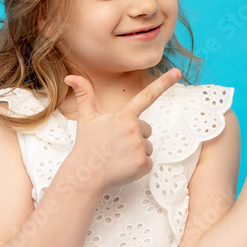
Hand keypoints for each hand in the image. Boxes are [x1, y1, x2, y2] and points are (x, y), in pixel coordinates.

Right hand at [64, 68, 181, 190]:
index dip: (163, 83)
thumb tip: (69, 77)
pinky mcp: (142, 163)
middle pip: (146, 130)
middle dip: (135, 137)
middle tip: (116, 145)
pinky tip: (123, 166)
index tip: (177, 72)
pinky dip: (138, 166)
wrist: (85, 174)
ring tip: (118, 156)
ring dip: (136, 152)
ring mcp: (139, 147)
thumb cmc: (87, 145)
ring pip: (148, 146)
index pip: (147, 96)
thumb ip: (84, 95)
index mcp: (123, 115)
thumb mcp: (86, 118)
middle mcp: (133, 128)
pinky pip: (149, 162)